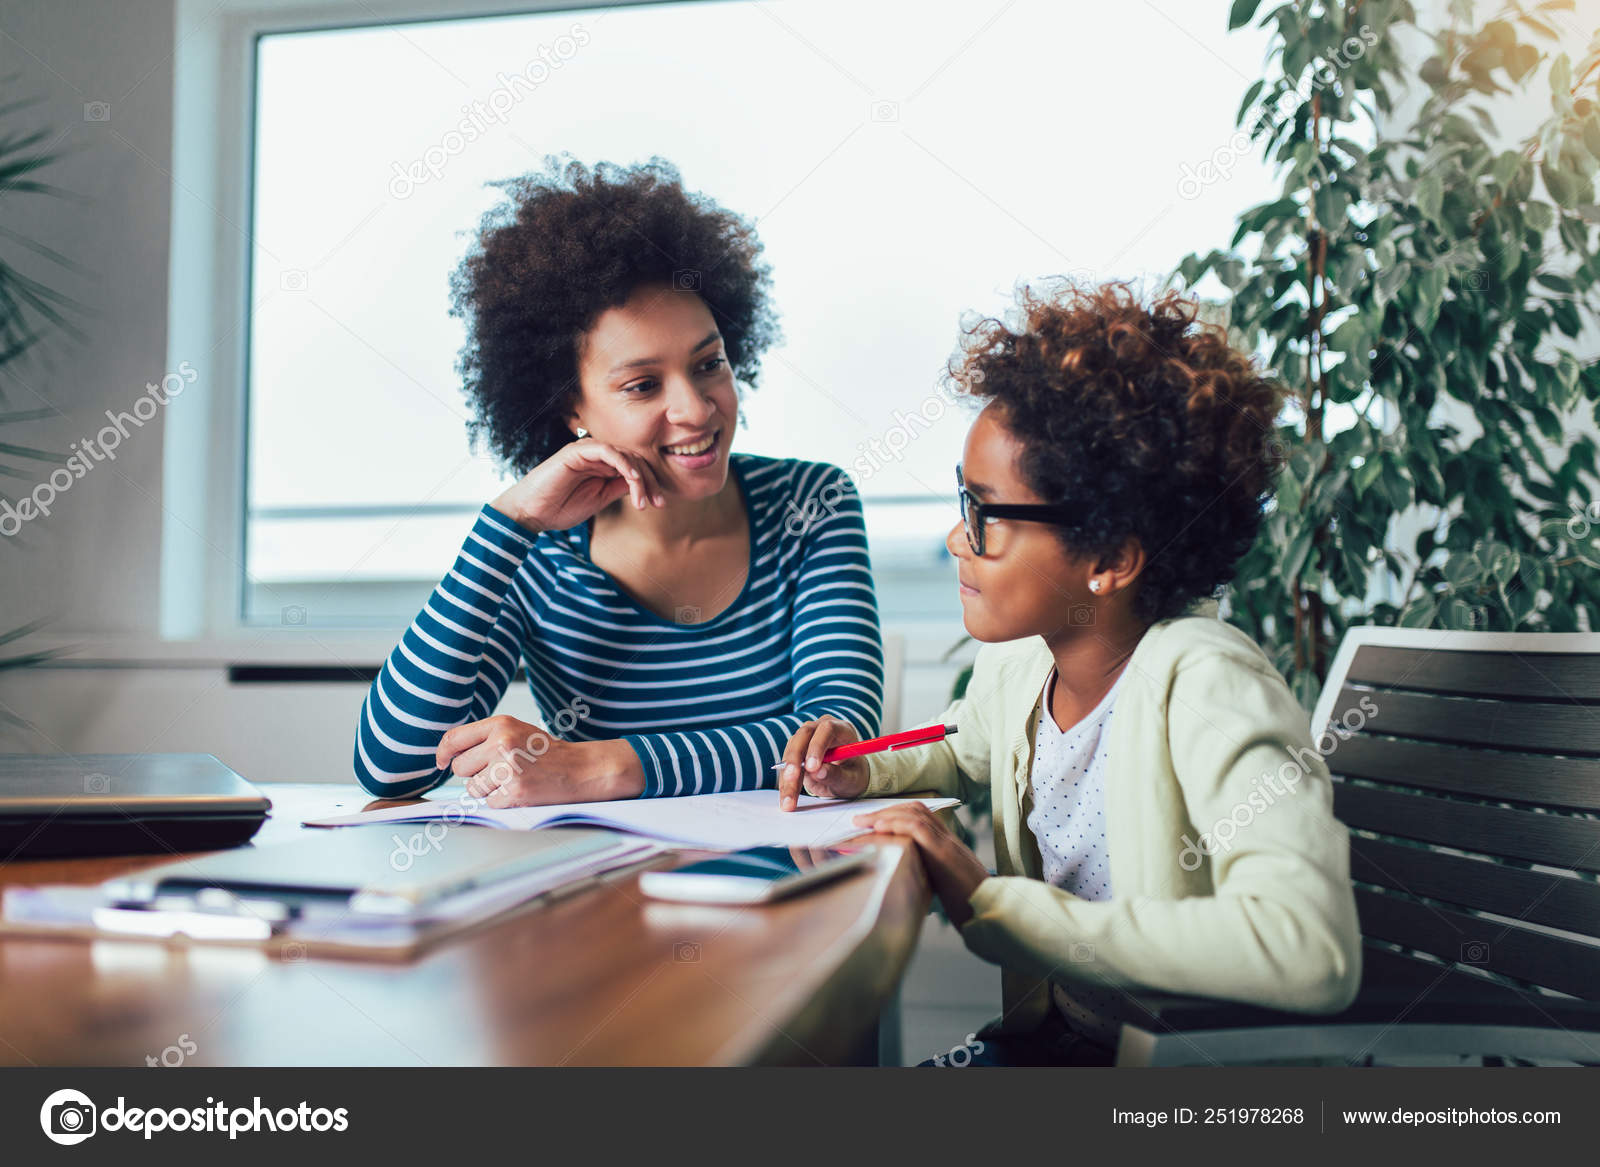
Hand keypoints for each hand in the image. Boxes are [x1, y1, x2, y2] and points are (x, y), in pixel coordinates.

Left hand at [435, 716, 642, 805]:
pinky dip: (502, 801)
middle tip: (498, 771)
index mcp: (501, 724)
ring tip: (513, 780)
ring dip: (488, 789)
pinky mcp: (514, 792)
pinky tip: (521, 791)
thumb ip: (485, 738)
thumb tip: (448, 756)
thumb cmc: (548, 752)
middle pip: (460, 767)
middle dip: (473, 774)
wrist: (581, 769)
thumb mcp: (517, 732)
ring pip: (473, 788)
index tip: (441, 762)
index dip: (442, 753)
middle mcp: (502, 743)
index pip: (454, 738)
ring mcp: (508, 768)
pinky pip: (490, 803)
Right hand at [492, 437, 665, 533]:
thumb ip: (619, 488)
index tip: (659, 504)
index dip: (650, 484)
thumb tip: (643, 483)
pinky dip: (623, 464)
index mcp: (603, 467)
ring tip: (642, 499)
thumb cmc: (561, 508)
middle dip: (650, 482)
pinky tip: (632, 480)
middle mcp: (597, 456)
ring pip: (625, 455)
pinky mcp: (577, 451)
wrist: (532, 513)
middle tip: (658, 503)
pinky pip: (607, 451)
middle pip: (635, 460)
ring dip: (639, 477)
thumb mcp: (599, 500)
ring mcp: (587, 452)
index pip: (635, 468)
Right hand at [778, 714, 868, 810]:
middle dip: (795, 759)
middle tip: (792, 778)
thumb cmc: (854, 774)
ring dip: (787, 776)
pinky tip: (786, 797)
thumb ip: (837, 774)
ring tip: (789, 799)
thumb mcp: (852, 778)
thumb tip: (818, 772)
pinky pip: (786, 765)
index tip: (812, 767)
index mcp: (841, 729)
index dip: (817, 746)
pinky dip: (785, 782)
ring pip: (790, 752)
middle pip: (802, 737)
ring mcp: (805, 738)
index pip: (826, 729)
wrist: (847, 777)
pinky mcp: (795, 751)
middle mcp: (820, 729)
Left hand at [850, 803, 988, 926]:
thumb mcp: (944, 884)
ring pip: (915, 814)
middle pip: (914, 810)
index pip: (920, 817)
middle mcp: (947, 838)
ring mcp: (946, 843)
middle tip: (861, 819)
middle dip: (885, 810)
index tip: (873, 821)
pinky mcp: (944, 852)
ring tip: (864, 821)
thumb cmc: (967, 904)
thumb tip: (906, 876)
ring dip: (886, 814)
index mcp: (946, 844)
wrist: (989, 910)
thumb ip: (928, 873)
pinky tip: (880, 827)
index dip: (895, 814)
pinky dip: (897, 823)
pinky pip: (919, 828)